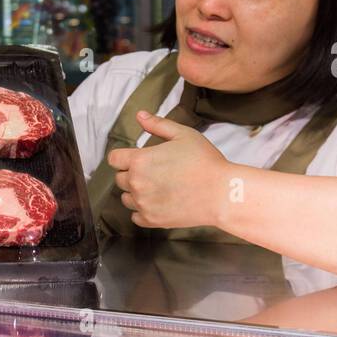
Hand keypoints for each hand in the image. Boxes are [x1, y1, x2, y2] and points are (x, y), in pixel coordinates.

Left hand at [107, 111, 236, 229]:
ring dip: (136, 193)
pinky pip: (136, 216)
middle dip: (132, 174)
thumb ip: (158, 124)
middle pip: (120, 179)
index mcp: (139, 161)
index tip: (134, 158)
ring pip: (127, 198)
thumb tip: (140, 116)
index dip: (123, 157)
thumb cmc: (204, 161)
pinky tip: (157, 203)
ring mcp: (143, 204)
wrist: (221, 193)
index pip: (114, 159)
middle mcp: (136, 183)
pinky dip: (143, 211)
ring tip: (157, 188)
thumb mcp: (183, 134)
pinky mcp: (152, 220)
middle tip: (154, 172)